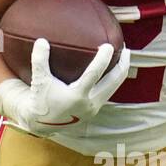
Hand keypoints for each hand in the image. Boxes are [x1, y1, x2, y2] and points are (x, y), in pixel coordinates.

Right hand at [0, 38, 130, 127]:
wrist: (40, 124)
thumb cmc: (39, 100)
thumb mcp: (38, 81)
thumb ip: (39, 60)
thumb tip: (42, 41)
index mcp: (77, 96)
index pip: (94, 74)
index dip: (103, 59)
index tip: (109, 46)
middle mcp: (89, 104)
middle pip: (113, 82)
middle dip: (122, 65)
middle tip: (126, 49)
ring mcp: (93, 109)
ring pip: (113, 88)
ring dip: (119, 73)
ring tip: (124, 58)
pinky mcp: (93, 111)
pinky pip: (107, 92)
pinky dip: (112, 81)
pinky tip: (112, 70)